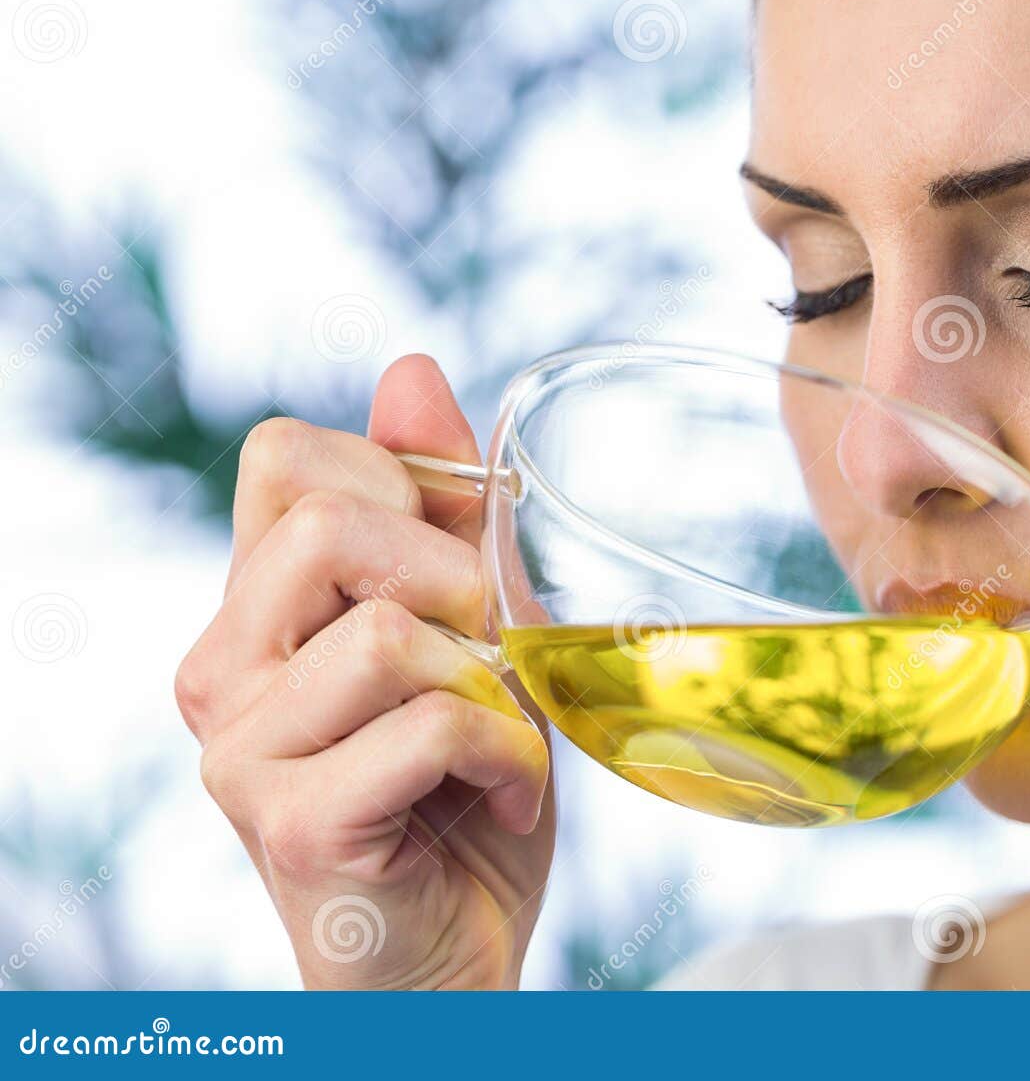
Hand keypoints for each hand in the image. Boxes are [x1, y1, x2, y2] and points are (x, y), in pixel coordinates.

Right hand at [176, 355, 555, 988]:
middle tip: (490, 659)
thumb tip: (411, 369)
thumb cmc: (457, 797)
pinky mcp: (291, 823)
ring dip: (492, 685)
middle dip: (458, 579)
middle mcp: (221, 669)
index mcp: (256, 608)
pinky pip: (431, 725)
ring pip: (391, 629)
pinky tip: (508, 799)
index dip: (401, 481)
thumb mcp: (467, 634)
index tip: (459, 570)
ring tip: (499, 743)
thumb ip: (439, 509)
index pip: (285, 455)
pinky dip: (507, 757)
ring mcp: (243, 750)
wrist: (449, 960)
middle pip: (331, 523)